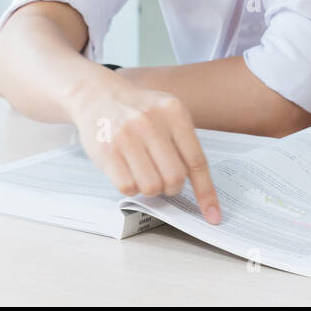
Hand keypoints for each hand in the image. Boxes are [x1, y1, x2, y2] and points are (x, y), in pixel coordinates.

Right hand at [67, 67, 221, 222]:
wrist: (98, 95)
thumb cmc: (139, 110)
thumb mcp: (168, 112)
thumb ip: (183, 142)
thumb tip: (200, 186)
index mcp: (174, 111)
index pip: (196, 160)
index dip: (206, 192)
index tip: (212, 215)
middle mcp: (151, 121)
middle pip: (175, 177)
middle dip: (173, 188)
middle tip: (166, 181)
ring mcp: (126, 136)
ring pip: (151, 186)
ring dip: (151, 189)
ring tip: (145, 173)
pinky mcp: (106, 151)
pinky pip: (128, 187)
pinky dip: (132, 187)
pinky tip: (129, 171)